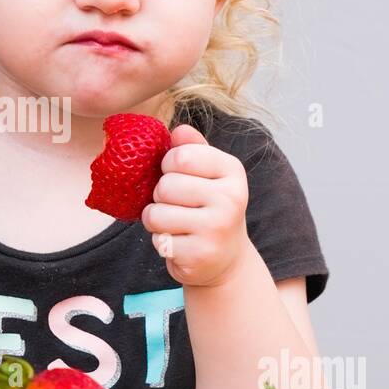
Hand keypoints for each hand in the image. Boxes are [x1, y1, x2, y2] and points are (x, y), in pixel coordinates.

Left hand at [141, 124, 252, 287]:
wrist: (226, 258)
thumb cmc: (209, 208)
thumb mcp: (207, 174)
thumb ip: (192, 149)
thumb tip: (178, 129)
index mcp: (232, 171)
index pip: (182, 156)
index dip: (167, 165)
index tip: (176, 175)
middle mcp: (231, 198)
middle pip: (165, 186)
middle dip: (160, 196)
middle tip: (175, 205)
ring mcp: (217, 228)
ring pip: (156, 214)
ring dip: (156, 220)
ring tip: (174, 223)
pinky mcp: (201, 254)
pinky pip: (159, 240)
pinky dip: (161, 241)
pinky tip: (179, 242)